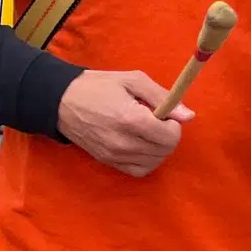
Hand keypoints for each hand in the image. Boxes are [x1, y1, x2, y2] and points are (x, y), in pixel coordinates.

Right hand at [56, 69, 192, 177]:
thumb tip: (188, 116)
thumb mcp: (133, 80)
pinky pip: (139, 170)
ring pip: (154, 162)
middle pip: (164, 150)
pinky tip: (141, 144)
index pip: (170, 136)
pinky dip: (147, 160)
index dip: (174, 124)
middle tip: (156, 120)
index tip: (165, 113)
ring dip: (159, 148)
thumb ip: (162, 97)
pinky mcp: (108, 162)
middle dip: (168, 135)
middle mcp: (123, 142)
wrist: (61, 101)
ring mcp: (114, 155)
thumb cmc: (99, 86)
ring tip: (147, 131)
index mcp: (130, 119)